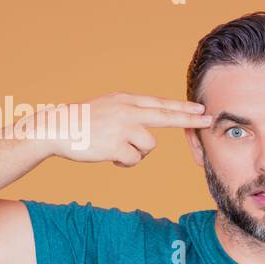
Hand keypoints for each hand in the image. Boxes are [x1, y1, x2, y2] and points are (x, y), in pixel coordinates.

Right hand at [32, 92, 212, 166]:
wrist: (56, 129)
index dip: (182, 107)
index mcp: (126, 101)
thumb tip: (152, 122)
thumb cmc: (83, 123)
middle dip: (189, 118)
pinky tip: (109, 156)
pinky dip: (124, 163)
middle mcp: (127, 111)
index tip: (201, 108)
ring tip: (116, 149)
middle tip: (208, 119)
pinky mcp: (116, 145)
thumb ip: (131, 112)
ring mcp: (122, 127)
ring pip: (148, 147)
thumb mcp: (109, 108)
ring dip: (137, 153)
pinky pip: (134, 160)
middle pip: (166, 116)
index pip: (160, 104)